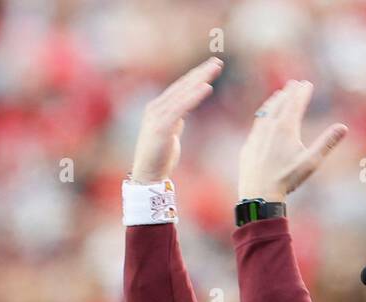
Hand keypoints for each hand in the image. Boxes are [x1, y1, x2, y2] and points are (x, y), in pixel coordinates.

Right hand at [130, 57, 222, 183]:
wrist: (147, 175)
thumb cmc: (159, 157)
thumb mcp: (169, 134)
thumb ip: (175, 121)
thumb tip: (182, 114)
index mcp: (159, 109)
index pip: (180, 88)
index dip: (195, 76)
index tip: (211, 67)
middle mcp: (156, 108)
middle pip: (182, 85)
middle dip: (200, 72)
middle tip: (218, 61)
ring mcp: (157, 116)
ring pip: (182, 92)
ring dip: (200, 79)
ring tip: (215, 69)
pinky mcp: (162, 126)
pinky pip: (181, 107)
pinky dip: (194, 96)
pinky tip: (206, 87)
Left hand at [237, 80, 346, 201]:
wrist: (259, 193)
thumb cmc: (287, 179)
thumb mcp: (311, 162)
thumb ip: (327, 143)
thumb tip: (344, 127)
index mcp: (286, 128)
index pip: (295, 104)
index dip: (302, 93)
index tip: (307, 84)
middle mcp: (269, 127)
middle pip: (280, 104)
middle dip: (288, 93)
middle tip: (294, 84)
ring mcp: (257, 135)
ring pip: (265, 112)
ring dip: (274, 101)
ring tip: (279, 95)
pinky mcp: (249, 145)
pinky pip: (256, 124)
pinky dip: (262, 116)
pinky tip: (263, 118)